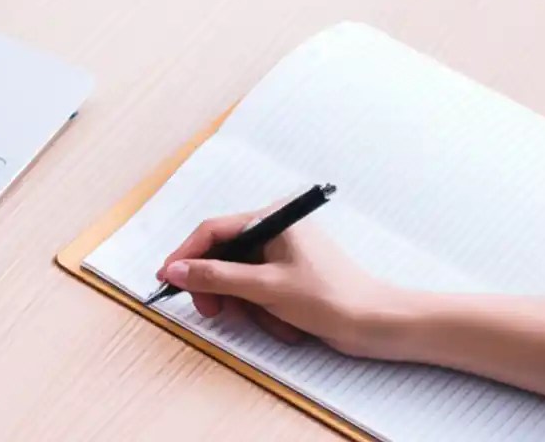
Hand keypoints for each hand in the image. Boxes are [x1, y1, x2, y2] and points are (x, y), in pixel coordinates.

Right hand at [157, 207, 390, 355]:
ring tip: (267, 321)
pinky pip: (257, 293)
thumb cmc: (331, 298)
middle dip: (219, 288)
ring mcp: (282, 256)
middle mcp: (275, 232)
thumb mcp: (266, 288)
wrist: (378, 326)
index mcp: (272, 219)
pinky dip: (263, 312)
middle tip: (212, 311)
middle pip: (222, 257)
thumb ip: (216, 277)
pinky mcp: (288, 279)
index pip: (213, 231)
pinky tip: (283, 325)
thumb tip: (177, 271)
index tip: (167, 279)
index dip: (186, 256)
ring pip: (237, 280)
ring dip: (246, 305)